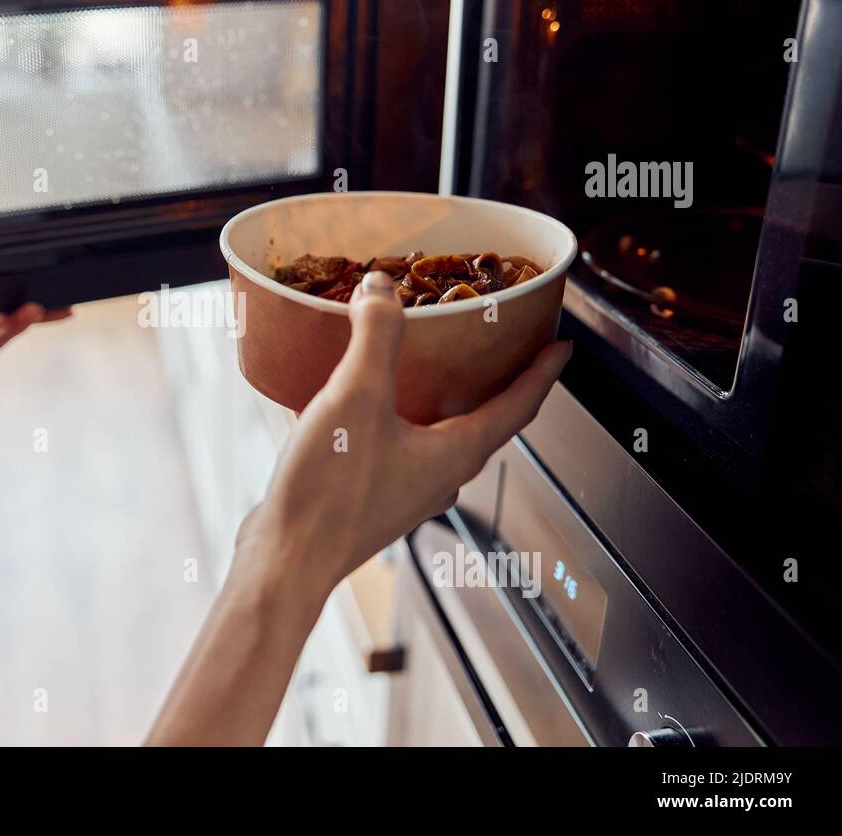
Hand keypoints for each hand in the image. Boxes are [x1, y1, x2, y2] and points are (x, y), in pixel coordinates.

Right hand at [235, 269, 571, 599]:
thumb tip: (383, 288)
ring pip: (443, 440)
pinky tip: (365, 405)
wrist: (285, 561)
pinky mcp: (369, 499)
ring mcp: (405, 493)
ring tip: (431, 368)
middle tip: (498, 348)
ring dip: (447, 404)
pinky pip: (402, 449)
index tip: (563, 347)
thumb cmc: (330, 494)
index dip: (543, 373)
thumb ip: (376, 337)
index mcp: (454, 454)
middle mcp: (438, 478)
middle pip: (485, 424)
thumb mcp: (357, 398)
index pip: (518, 408)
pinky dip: (401, 420)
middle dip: (496, 384)